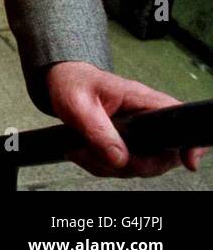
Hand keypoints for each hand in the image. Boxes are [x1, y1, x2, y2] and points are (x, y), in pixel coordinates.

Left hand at [47, 61, 205, 176]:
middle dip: (134, 165)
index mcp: (141, 99)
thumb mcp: (78, 105)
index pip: (178, 119)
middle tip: (103, 158)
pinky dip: (104, 166)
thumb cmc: (72, 84)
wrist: (62, 82)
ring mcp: (138, 132)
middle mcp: (146, 116)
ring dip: (111, 167)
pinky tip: (86, 153)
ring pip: (142, 165)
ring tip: (84, 151)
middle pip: (163, 154)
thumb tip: (119, 158)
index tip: (185, 160)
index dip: (187, 143)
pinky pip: (125, 165)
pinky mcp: (128, 142)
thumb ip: (98, 131)